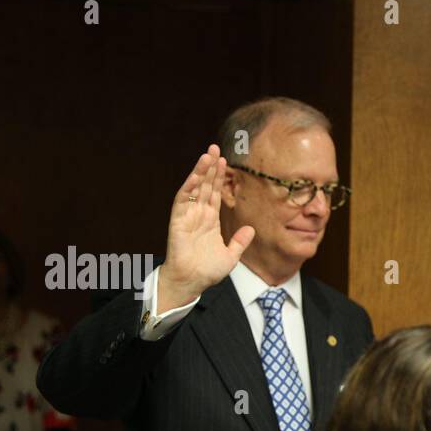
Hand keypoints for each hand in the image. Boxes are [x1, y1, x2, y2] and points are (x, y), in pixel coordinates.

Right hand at [157, 145, 255, 312]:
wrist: (192, 283)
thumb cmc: (207, 271)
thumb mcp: (231, 256)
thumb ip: (240, 242)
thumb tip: (251, 229)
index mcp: (210, 220)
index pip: (215, 193)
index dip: (219, 177)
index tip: (225, 161)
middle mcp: (199, 214)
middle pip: (205, 185)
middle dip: (210, 167)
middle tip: (215, 147)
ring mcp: (188, 216)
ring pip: (194, 188)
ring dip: (200, 171)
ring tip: (207, 154)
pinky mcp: (178, 221)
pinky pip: (183, 200)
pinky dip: (189, 187)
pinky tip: (196, 175)